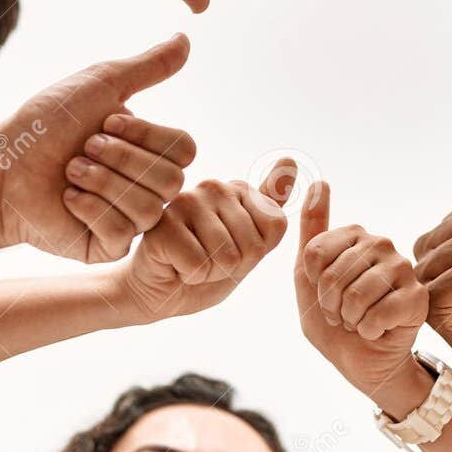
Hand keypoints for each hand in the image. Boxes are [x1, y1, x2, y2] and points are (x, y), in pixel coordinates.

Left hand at [0, 35, 195, 262]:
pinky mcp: (106, 247)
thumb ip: (148, 66)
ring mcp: (129, 220)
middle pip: (171, 180)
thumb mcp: (101, 85)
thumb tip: (186, 37)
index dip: (148, 134)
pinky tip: (66, 198)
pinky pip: (123, 232)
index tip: (106, 122)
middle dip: (120, 157)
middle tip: (84, 148)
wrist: (2, 164)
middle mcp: (145, 187)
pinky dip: (89, 207)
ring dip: (102, 181)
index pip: (185, 149)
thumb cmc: (46, 124)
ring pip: (149, 207)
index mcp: (149, 152)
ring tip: (70, 171)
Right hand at [109, 160, 294, 322]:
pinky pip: (200, 264)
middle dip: (233, 266)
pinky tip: (175, 266)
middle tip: (207, 261)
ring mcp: (186, 201)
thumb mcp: (249, 244)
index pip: (276, 226)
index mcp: (238, 188)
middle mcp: (213, 186)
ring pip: (227, 255)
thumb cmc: (205, 269)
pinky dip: (191, 276)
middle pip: (253, 244)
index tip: (232, 251)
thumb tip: (290, 158)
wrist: (160, 292)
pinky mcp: (164, 224)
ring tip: (190, 262)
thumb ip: (271, 209)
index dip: (256, 253)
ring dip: (211, 273)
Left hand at [294, 181, 429, 404]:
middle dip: (330, 306)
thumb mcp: (307, 276)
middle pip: (333, 275)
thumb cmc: (334, 319)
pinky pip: (378, 313)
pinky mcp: (418, 296)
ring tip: (359, 321)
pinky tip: (377, 330)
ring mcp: (404, 268)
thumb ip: (311, 231)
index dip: (313, 284)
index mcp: (355, 235)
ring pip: (355, 295)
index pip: (314, 253)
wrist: (362, 362)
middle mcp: (382, 244)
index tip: (324, 294)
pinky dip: (369, 330)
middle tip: (343, 314)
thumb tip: (319, 181)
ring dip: (349, 320)